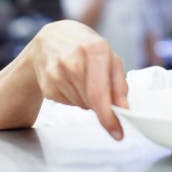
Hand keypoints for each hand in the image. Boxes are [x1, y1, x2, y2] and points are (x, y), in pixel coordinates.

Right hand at [28, 20, 128, 139]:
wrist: (50, 39)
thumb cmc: (84, 47)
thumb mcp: (109, 56)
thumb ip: (119, 83)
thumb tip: (123, 109)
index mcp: (94, 50)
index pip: (100, 94)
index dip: (109, 117)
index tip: (117, 133)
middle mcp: (72, 61)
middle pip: (92, 102)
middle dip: (101, 106)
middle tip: (100, 91)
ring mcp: (56, 74)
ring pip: (82, 105)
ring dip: (87, 100)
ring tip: (82, 79)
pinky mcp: (47, 85)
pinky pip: (68, 104)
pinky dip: (74, 98)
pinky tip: (70, 81)